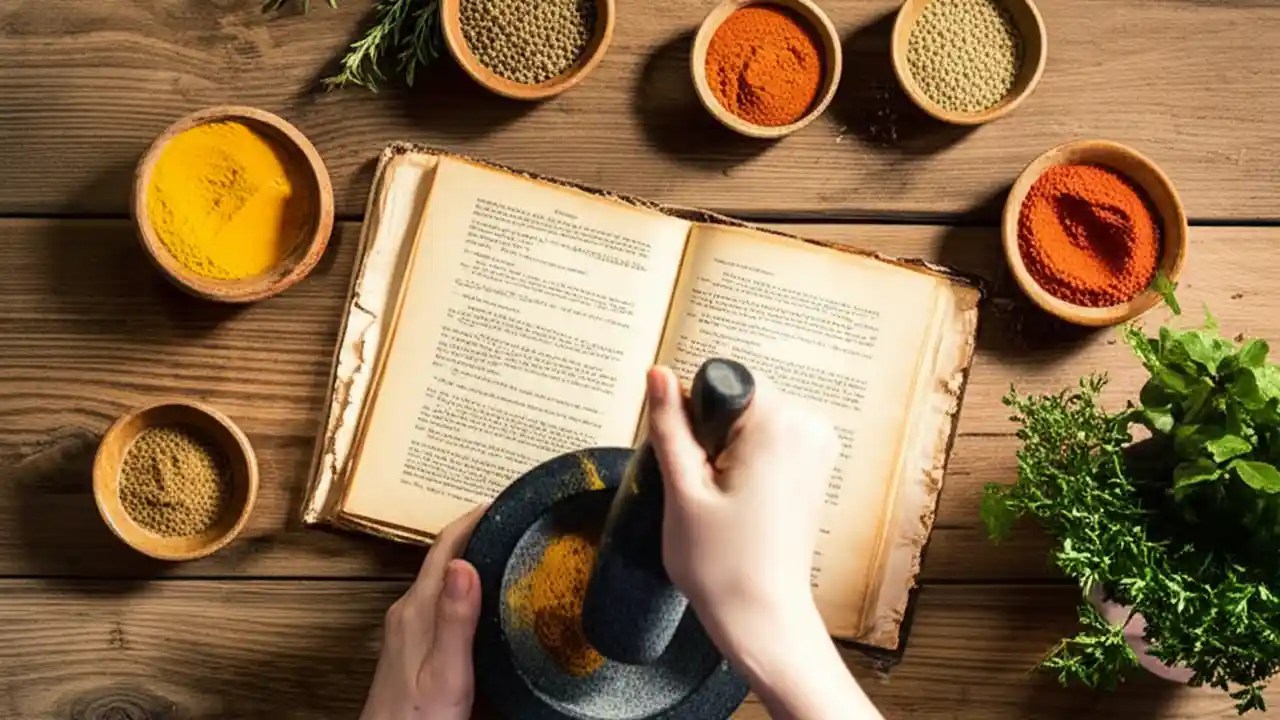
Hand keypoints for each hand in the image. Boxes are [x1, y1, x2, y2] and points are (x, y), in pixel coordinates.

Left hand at [360, 507, 484, 719]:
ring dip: (469, 559)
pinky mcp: (410, 645)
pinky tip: (481, 598)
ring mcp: (406, 628)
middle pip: (443, 558)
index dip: (473, 519)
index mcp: (417, 610)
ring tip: (504, 550)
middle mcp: (408, 611)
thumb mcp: (447, 672)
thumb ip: (455, 619)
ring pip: (441, 579)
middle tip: (513, 521)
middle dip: (475, 534)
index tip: (503, 501)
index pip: (445, 547)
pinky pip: (439, 601)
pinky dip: (462, 586)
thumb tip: (463, 562)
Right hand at [647, 366, 881, 719]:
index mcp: (778, 425)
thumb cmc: (722, 566)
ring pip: (753, 418)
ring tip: (724, 500)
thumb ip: (670, 426)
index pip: (725, 379)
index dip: (697, 413)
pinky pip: (770, 439)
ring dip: (728, 449)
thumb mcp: (682, 490)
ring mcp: (817, 446)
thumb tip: (658, 374)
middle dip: (713, 432)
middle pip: (740, 397)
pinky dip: (748, 460)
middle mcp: (808, 427)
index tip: (697, 458)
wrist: (762, 616)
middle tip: (706, 487)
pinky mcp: (815, 465)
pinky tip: (741, 501)